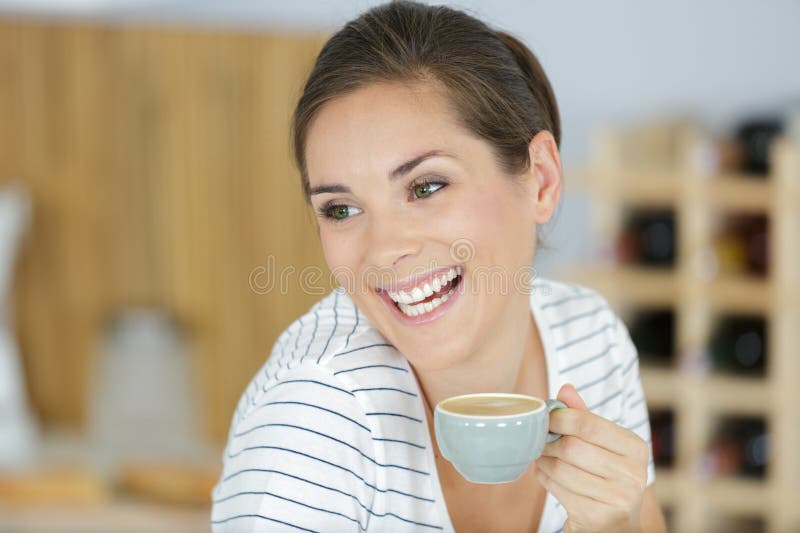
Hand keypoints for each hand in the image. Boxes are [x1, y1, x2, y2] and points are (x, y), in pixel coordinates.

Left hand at [535, 384, 649, 532]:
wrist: (614, 525)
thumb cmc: (604, 476)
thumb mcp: (602, 445)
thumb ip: (584, 416)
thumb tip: (566, 388)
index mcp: (635, 447)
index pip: (588, 424)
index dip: (560, 418)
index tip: (546, 417)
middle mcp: (633, 473)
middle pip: (572, 447)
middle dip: (549, 442)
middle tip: (540, 440)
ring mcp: (619, 498)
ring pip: (562, 469)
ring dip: (543, 461)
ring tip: (542, 457)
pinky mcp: (600, 517)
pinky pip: (558, 489)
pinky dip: (545, 479)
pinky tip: (546, 474)